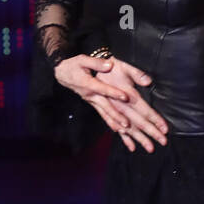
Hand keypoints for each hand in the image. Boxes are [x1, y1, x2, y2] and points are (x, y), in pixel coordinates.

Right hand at [53, 54, 167, 152]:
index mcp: (91, 85)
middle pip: (112, 112)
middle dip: (126, 123)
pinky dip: (116, 129)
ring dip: (124, 132)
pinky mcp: (96, 107)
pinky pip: (107, 120)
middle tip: (140, 131)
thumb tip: (109, 64)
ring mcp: (95, 104)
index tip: (125, 97)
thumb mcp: (84, 60)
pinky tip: (125, 138)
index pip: (104, 90)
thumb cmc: (76, 65)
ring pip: (111, 120)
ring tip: (137, 144)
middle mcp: (94, 98)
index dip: (114, 93)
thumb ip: (97, 63)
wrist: (64, 74)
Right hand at [100, 58, 168, 153]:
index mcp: (126, 94)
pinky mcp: (105, 113)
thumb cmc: (110, 68)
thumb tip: (148, 81)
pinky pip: (116, 128)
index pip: (144, 110)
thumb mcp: (124, 66)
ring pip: (127, 128)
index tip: (165, 129)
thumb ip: (137, 74)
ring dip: (139, 139)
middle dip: (151, 133)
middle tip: (163, 142)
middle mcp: (119, 106)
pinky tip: (131, 146)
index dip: (155, 119)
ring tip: (149, 148)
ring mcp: (111, 111)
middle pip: (138, 122)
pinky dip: (123, 137)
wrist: (86, 71)